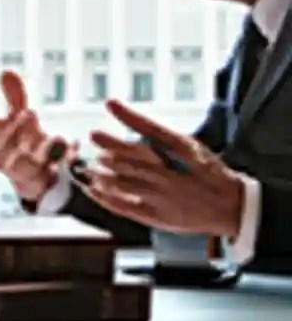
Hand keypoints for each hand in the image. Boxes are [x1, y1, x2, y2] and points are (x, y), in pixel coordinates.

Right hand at [0, 70, 72, 201]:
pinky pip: (53, 169)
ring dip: (41, 148)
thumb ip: (13, 96)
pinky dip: (64, 157)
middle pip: (2, 144)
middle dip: (15, 128)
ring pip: (26, 160)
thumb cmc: (21, 141)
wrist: (34, 176)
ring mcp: (20, 170)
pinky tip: (74, 144)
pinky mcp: (40, 179)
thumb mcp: (17, 117)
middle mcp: (0, 158)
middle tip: (30, 112)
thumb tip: (5, 71)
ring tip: (57, 137)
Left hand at [82, 99, 243, 237]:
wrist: (231, 207)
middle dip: (111, 148)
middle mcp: (172, 176)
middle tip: (95, 136)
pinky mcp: (156, 217)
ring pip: (126, 183)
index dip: (130, 117)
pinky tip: (92, 190)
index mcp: (185, 153)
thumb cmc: (209, 173)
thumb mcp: (190, 148)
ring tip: (90, 166)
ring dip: (104, 173)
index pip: (154, 130)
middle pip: (135, 159)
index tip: (110, 104)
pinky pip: (125, 207)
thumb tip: (128, 115)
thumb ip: (158, 135)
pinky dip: (106, 198)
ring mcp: (163, 198)